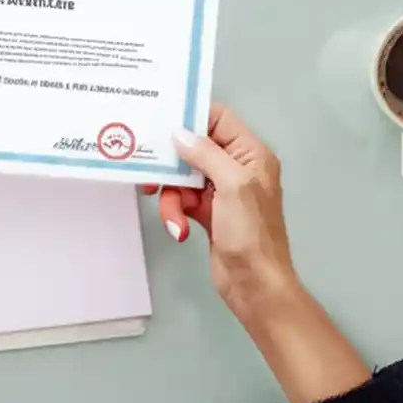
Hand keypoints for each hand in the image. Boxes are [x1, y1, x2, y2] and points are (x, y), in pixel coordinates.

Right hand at [144, 104, 295, 315]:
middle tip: (148, 171)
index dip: (192, 117)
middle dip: (171, 163)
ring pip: (182, 177)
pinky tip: (179, 228)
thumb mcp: (232, 185)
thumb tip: (179, 133)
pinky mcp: (207, 211)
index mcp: (250, 154)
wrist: (254, 285)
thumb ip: (205, 154)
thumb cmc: (251, 233)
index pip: (219, 119)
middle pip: (193, 148)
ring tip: (173, 214)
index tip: (162, 121)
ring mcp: (221, 191)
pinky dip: (176, 212)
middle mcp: (236, 167)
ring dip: (172, 196)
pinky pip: (182, 199)